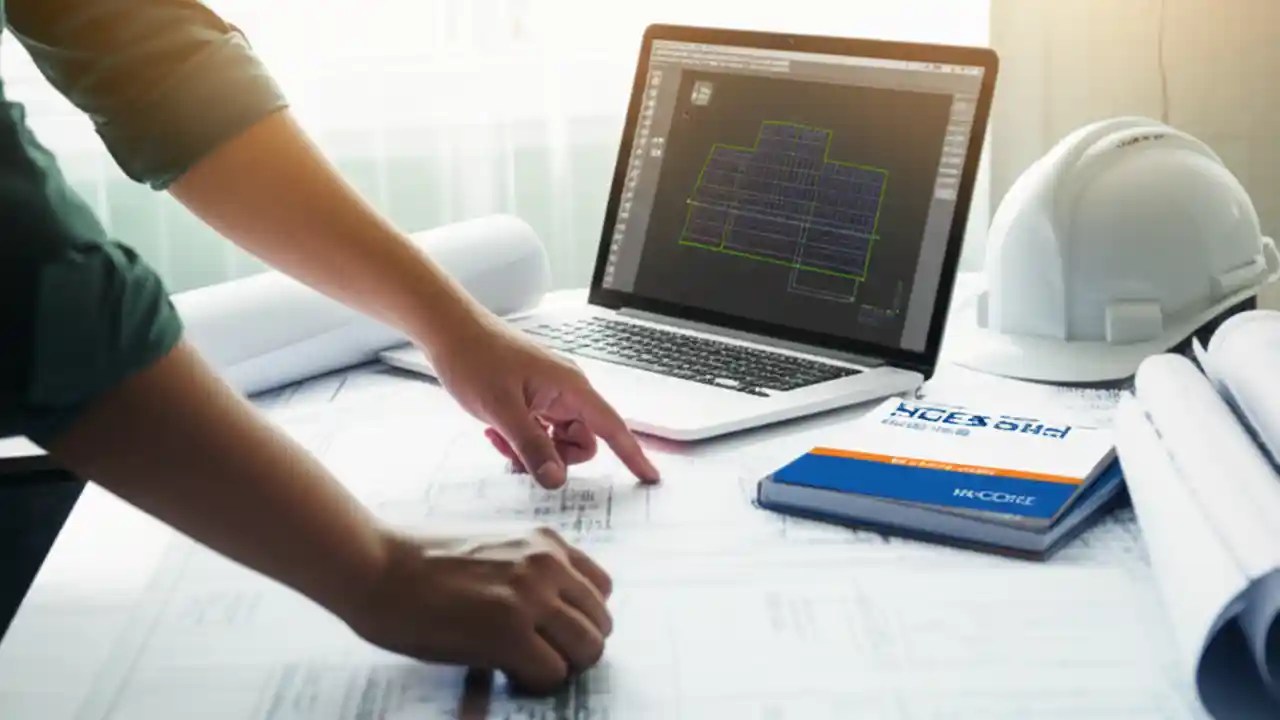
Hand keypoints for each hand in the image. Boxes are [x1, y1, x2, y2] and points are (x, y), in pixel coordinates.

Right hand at [348, 526, 612, 692]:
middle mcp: (547, 564)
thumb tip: (554, 614)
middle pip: (601, 623)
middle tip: (537, 656)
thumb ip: (530, 570)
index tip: (549, 630)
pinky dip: (534, 682)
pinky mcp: (508, 633)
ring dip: (560, 666)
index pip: (601, 588)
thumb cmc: (420, 560)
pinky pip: (552, 673)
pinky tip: (504, 673)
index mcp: (545, 541)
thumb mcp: (493, 547)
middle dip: (574, 647)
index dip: (578, 617)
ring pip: (588, 649)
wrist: (374, 564)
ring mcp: (531, 597)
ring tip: (523, 666)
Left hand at [427, 314, 659, 487]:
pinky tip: (494, 430)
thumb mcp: (502, 410)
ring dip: (532, 450)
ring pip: (557, 440)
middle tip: (516, 453)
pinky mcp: (534, 397)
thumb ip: (531, 446)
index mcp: (571, 388)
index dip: (632, 455)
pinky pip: (541, 431)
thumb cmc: (475, 359)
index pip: (612, 427)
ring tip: (499, 437)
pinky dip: (522, 439)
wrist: (449, 330)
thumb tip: (557, 479)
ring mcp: (550, 394)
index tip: (650, 478)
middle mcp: (567, 391)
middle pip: (581, 442)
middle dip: (553, 457)